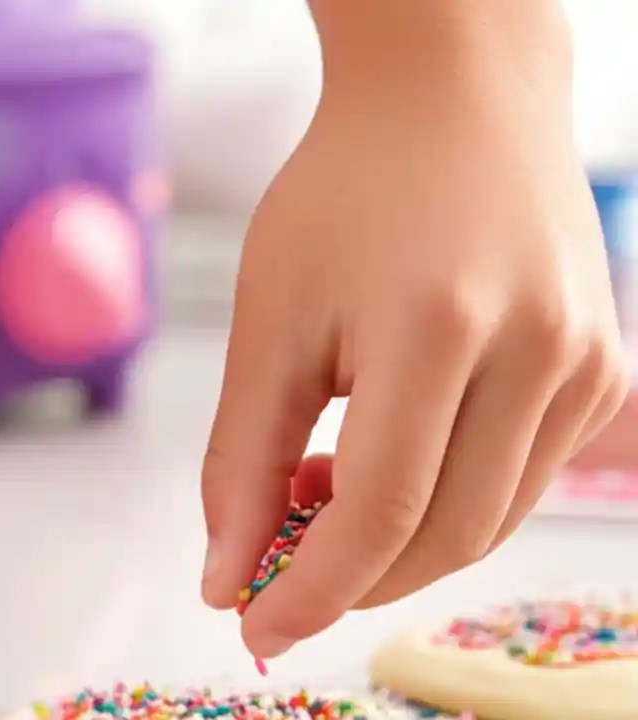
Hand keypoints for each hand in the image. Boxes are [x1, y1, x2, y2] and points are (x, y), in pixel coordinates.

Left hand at [200, 2, 627, 659]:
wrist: (453, 101)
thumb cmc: (343, 194)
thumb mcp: (269, 317)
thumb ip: (244, 455)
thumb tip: (226, 575)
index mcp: (438, 326)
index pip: (378, 512)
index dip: (310, 589)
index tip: (253, 630)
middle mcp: (537, 349)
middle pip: (440, 533)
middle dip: (348, 575)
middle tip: (273, 564)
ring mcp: (586, 362)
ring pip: (487, 521)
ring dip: (395, 541)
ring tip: (318, 492)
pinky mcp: (602, 368)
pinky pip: (520, 480)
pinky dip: (445, 500)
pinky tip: (385, 459)